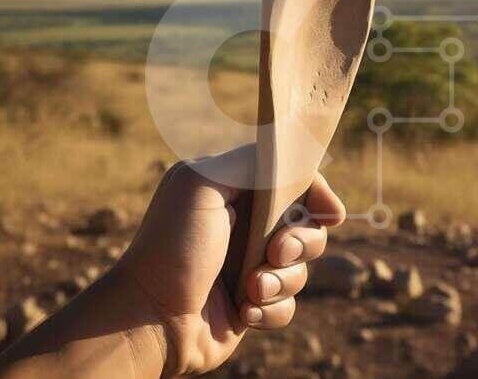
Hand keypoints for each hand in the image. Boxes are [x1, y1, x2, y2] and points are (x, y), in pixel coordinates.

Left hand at [118, 144, 345, 375]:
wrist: (148, 318)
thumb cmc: (172, 246)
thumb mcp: (202, 183)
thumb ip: (250, 162)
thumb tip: (293, 158)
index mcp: (235, 189)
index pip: (293, 179)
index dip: (317, 192)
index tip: (329, 211)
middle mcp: (246, 224)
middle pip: (309, 224)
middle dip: (302, 241)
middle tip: (275, 252)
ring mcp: (251, 264)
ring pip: (303, 268)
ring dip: (282, 279)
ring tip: (249, 289)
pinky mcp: (254, 302)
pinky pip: (289, 305)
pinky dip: (271, 309)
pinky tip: (244, 312)